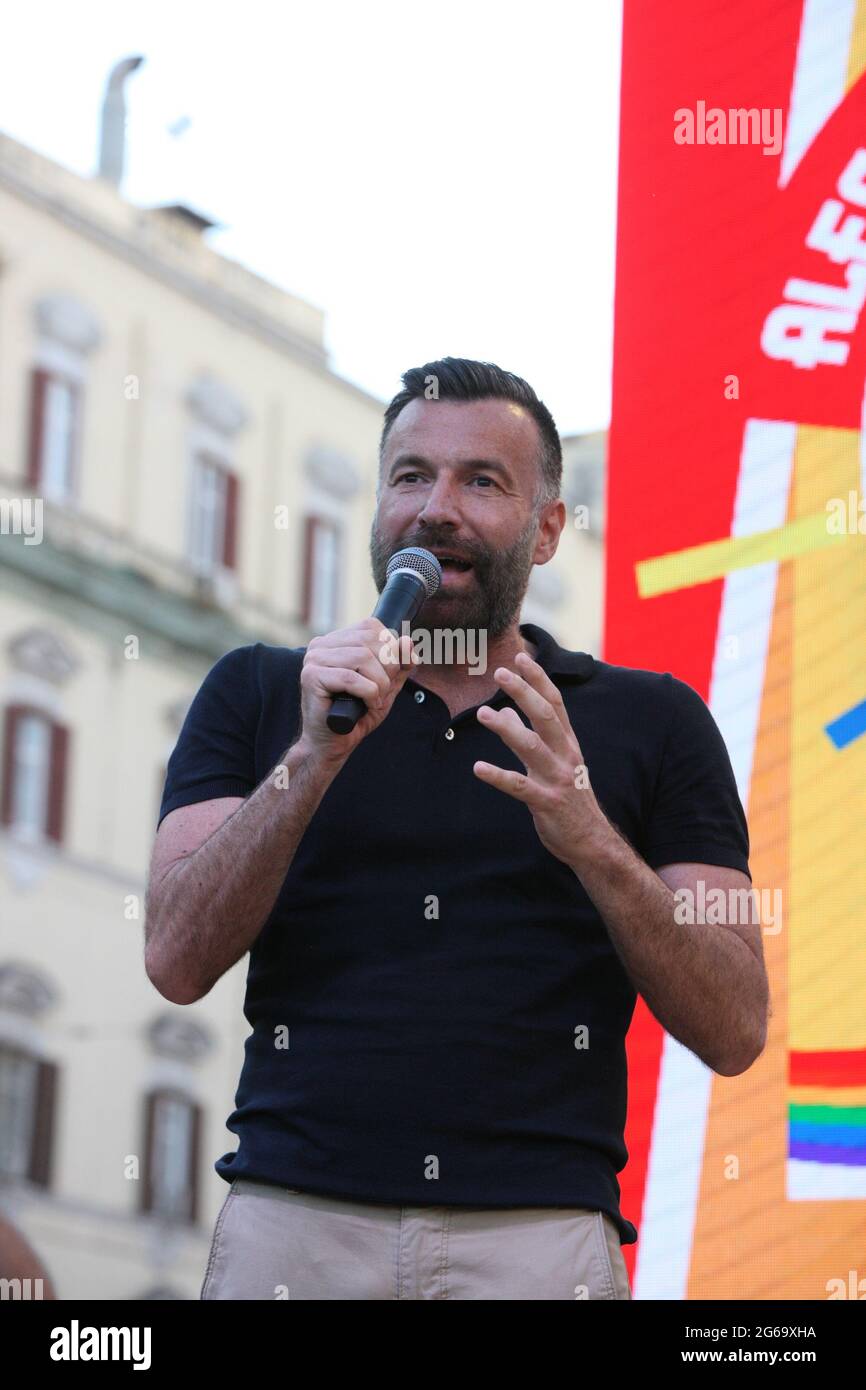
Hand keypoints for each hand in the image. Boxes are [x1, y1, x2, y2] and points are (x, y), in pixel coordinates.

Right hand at [296, 618, 414, 765]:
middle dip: (388, 668)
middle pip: (370, 641)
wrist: (332, 744)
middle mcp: (321, 644)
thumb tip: (408, 641)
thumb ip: (400, 663)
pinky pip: (351, 678)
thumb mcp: (387, 684)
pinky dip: (368, 693)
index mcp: (336, 641)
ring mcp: (313, 659)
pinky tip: (366, 705)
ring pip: (362, 657)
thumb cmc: (356, 713)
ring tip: (375, 699)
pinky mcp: (311, 677)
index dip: (390, 649)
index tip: (389, 674)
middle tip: (382, 691)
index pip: (372, 626)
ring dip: (379, 683)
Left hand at [473, 650, 608, 867]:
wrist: (592, 841)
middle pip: (545, 716)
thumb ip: (532, 737)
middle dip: (523, 692)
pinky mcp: (547, 802)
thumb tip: (503, 714)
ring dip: (506, 729)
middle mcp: (565, 755)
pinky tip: (478, 768)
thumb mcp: (556, 763)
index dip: (538, 679)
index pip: (555, 702)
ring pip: (532, 746)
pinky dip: (498, 776)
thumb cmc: (569, 799)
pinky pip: (519, 787)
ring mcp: (557, 778)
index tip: (520, 658)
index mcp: (568, 743)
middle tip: (499, 673)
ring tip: (482, 714)